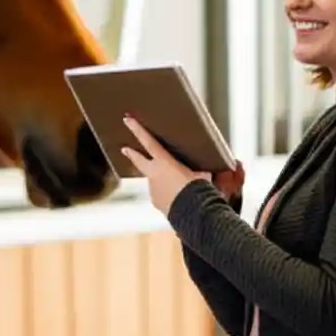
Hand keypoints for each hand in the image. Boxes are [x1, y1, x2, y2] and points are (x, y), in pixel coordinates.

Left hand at [120, 115, 245, 214]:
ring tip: (178, 184)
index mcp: (164, 163)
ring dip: (162, 179)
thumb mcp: (202, 174)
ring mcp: (153, 189)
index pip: (148, 142)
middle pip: (139, 160)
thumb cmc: (200, 190)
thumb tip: (211, 165)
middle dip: (132, 153)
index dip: (137, 130)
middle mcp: (154, 175)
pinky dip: (167, 193)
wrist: (194, 215)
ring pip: (154, 180)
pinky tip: (178, 197)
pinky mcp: (156, 202)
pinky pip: (160, 194)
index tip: (127, 120)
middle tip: (124, 148)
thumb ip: (200, 167)